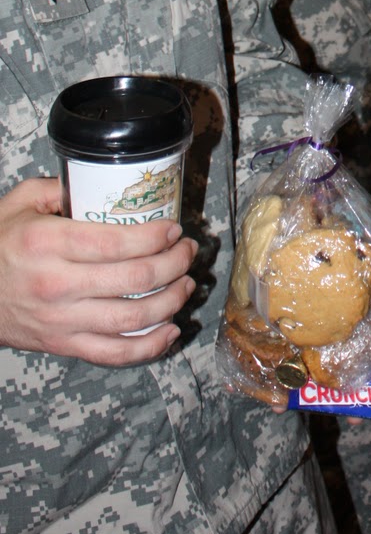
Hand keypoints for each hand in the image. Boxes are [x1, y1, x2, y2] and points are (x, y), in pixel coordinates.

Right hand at [0, 178, 197, 365]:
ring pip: (132, 317)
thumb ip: (59, 188)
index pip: (118, 242)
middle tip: (188, 251)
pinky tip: (169, 330)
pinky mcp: (62, 345)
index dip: (156, 236)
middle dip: (174, 263)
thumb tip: (100, 181)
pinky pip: (112, 352)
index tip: (174, 229)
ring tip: (186, 284)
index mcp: (48, 243)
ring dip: (170, 301)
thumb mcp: (19, 204)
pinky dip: (148, 347)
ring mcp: (61, 320)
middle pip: (135, 278)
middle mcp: (57, 284)